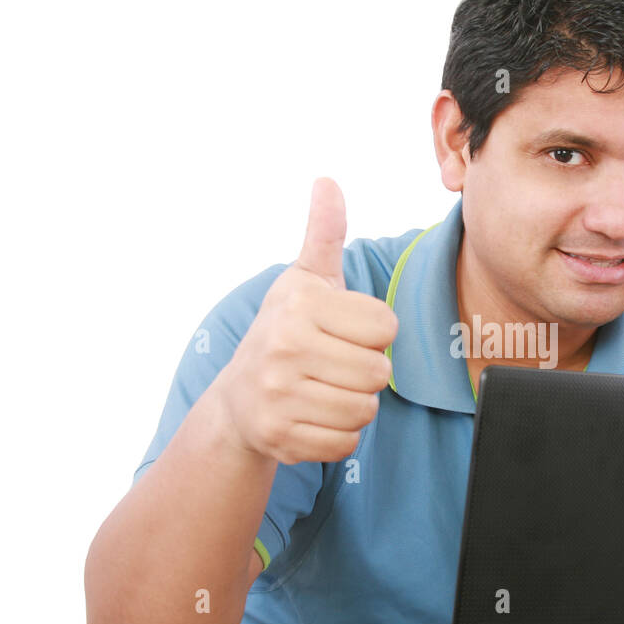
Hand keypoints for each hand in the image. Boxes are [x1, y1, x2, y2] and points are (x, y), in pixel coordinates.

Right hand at [213, 178, 398, 464]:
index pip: (386, 328)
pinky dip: (338, 435)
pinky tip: (313, 416)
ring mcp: (278, 395)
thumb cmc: (285, 331)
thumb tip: (327, 181)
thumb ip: (324, 233)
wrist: (237, 399)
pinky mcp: (279, 437)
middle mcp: (283, 347)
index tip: (343, 332)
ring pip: (365, 410)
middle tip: (333, 365)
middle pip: (379, 373)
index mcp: (299, 304)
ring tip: (324, 389)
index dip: (374, 334)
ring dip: (354, 404)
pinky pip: (346, 442)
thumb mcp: (304, 280)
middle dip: (366, 372)